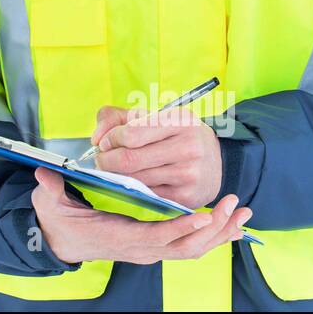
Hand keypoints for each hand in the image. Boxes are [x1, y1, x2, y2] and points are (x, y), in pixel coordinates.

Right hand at [31, 167, 250, 264]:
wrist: (62, 241)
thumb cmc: (60, 220)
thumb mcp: (51, 204)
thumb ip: (51, 190)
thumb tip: (45, 174)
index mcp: (119, 238)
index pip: (154, 237)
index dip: (179, 229)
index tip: (203, 216)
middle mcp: (140, 249)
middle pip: (184, 247)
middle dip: (214, 230)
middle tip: (236, 207)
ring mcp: (150, 250)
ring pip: (193, 249)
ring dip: (221, 233)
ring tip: (243, 214)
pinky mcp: (156, 246)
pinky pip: (191, 246)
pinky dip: (213, 236)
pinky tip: (232, 224)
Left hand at [87, 104, 223, 209]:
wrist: (216, 161)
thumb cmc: (175, 134)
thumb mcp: (154, 116)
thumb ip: (117, 118)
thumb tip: (96, 139)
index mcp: (179, 121)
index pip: (131, 133)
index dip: (110, 139)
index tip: (104, 143)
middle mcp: (188, 147)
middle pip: (129, 159)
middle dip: (106, 160)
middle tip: (101, 160)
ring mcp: (189, 174)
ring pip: (135, 179)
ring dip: (116, 176)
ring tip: (114, 170)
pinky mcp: (186, 197)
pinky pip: (146, 195)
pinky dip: (132, 189)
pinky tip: (131, 182)